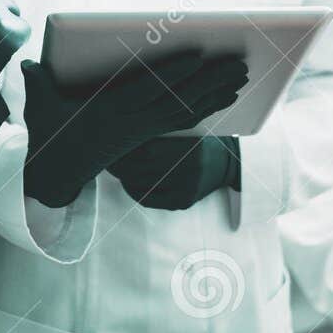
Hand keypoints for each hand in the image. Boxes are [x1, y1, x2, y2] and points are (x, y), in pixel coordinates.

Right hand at [22, 52, 246, 208]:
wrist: (58, 172)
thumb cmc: (49, 131)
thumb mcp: (38, 107)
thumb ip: (36, 82)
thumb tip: (27, 63)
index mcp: (106, 113)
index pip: (145, 90)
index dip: (171, 73)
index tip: (196, 55)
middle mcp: (131, 124)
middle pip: (177, 100)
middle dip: (209, 82)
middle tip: (239, 64)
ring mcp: (143, 132)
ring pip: (186, 111)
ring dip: (216, 94)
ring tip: (241, 78)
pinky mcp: (148, 136)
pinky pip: (184, 122)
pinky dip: (207, 108)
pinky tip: (225, 96)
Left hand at [107, 135, 240, 209]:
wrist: (225, 163)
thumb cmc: (199, 141)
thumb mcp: (186, 130)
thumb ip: (161, 131)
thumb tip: (123, 131)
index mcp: (189, 148)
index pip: (147, 152)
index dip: (126, 150)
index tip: (111, 143)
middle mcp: (189, 171)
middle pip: (141, 170)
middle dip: (120, 164)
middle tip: (107, 157)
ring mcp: (186, 189)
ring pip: (142, 186)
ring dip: (124, 178)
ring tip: (116, 168)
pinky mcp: (182, 203)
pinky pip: (149, 200)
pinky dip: (135, 191)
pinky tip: (129, 182)